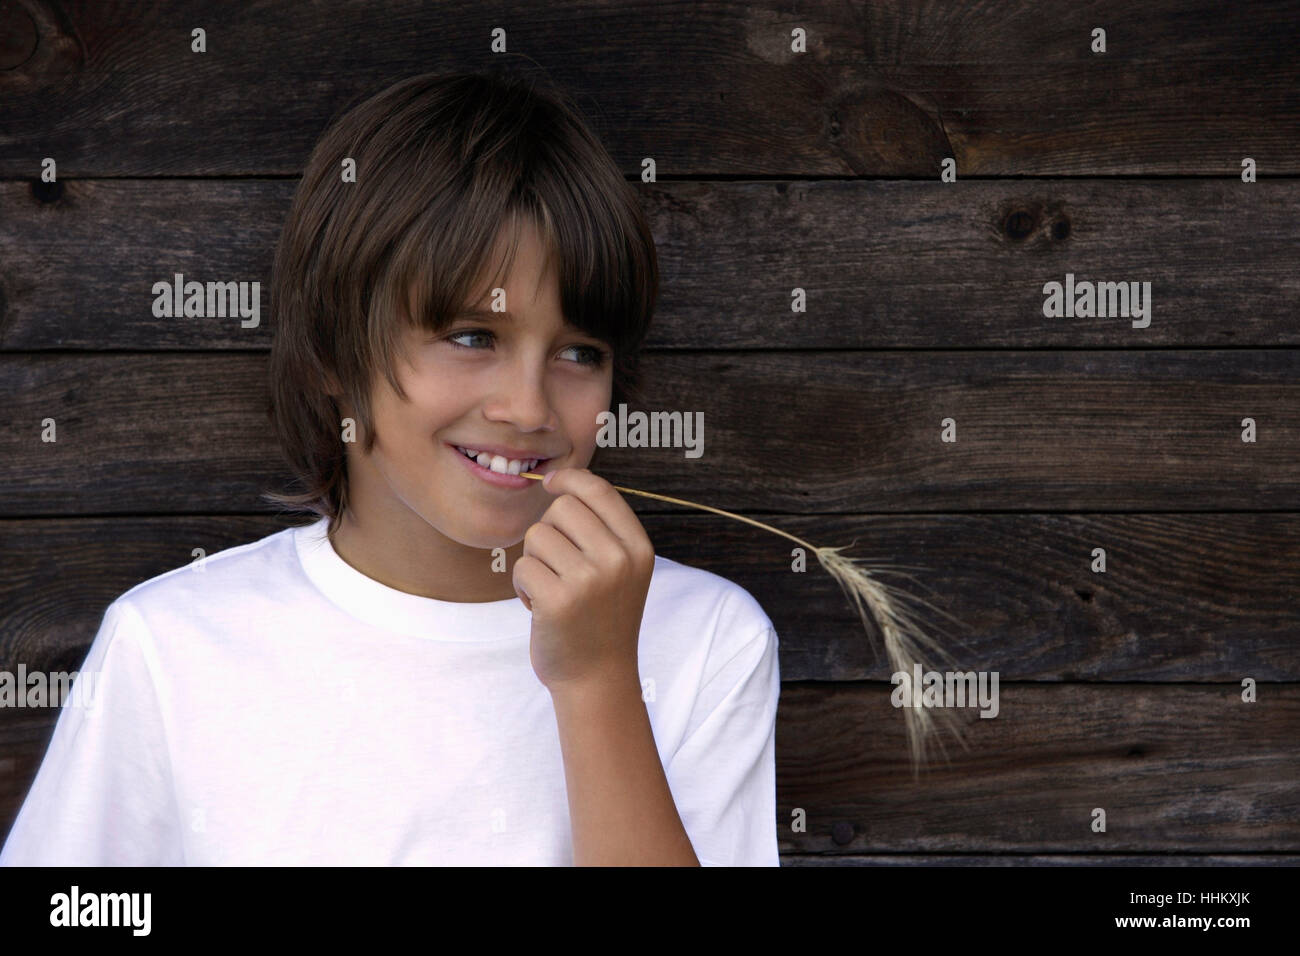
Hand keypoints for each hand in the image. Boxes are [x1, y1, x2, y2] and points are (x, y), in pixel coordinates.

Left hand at [512, 467, 655, 693]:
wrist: (598, 679)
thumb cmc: (601, 619)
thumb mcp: (621, 570)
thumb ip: (602, 529)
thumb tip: (565, 482)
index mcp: (638, 548)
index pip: (600, 491)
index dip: (570, 479)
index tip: (551, 483)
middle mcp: (619, 560)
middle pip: (562, 509)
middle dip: (549, 531)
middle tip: (556, 566)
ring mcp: (590, 581)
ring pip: (538, 536)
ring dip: (534, 561)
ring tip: (551, 589)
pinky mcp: (558, 601)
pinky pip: (522, 566)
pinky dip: (522, 586)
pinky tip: (539, 607)